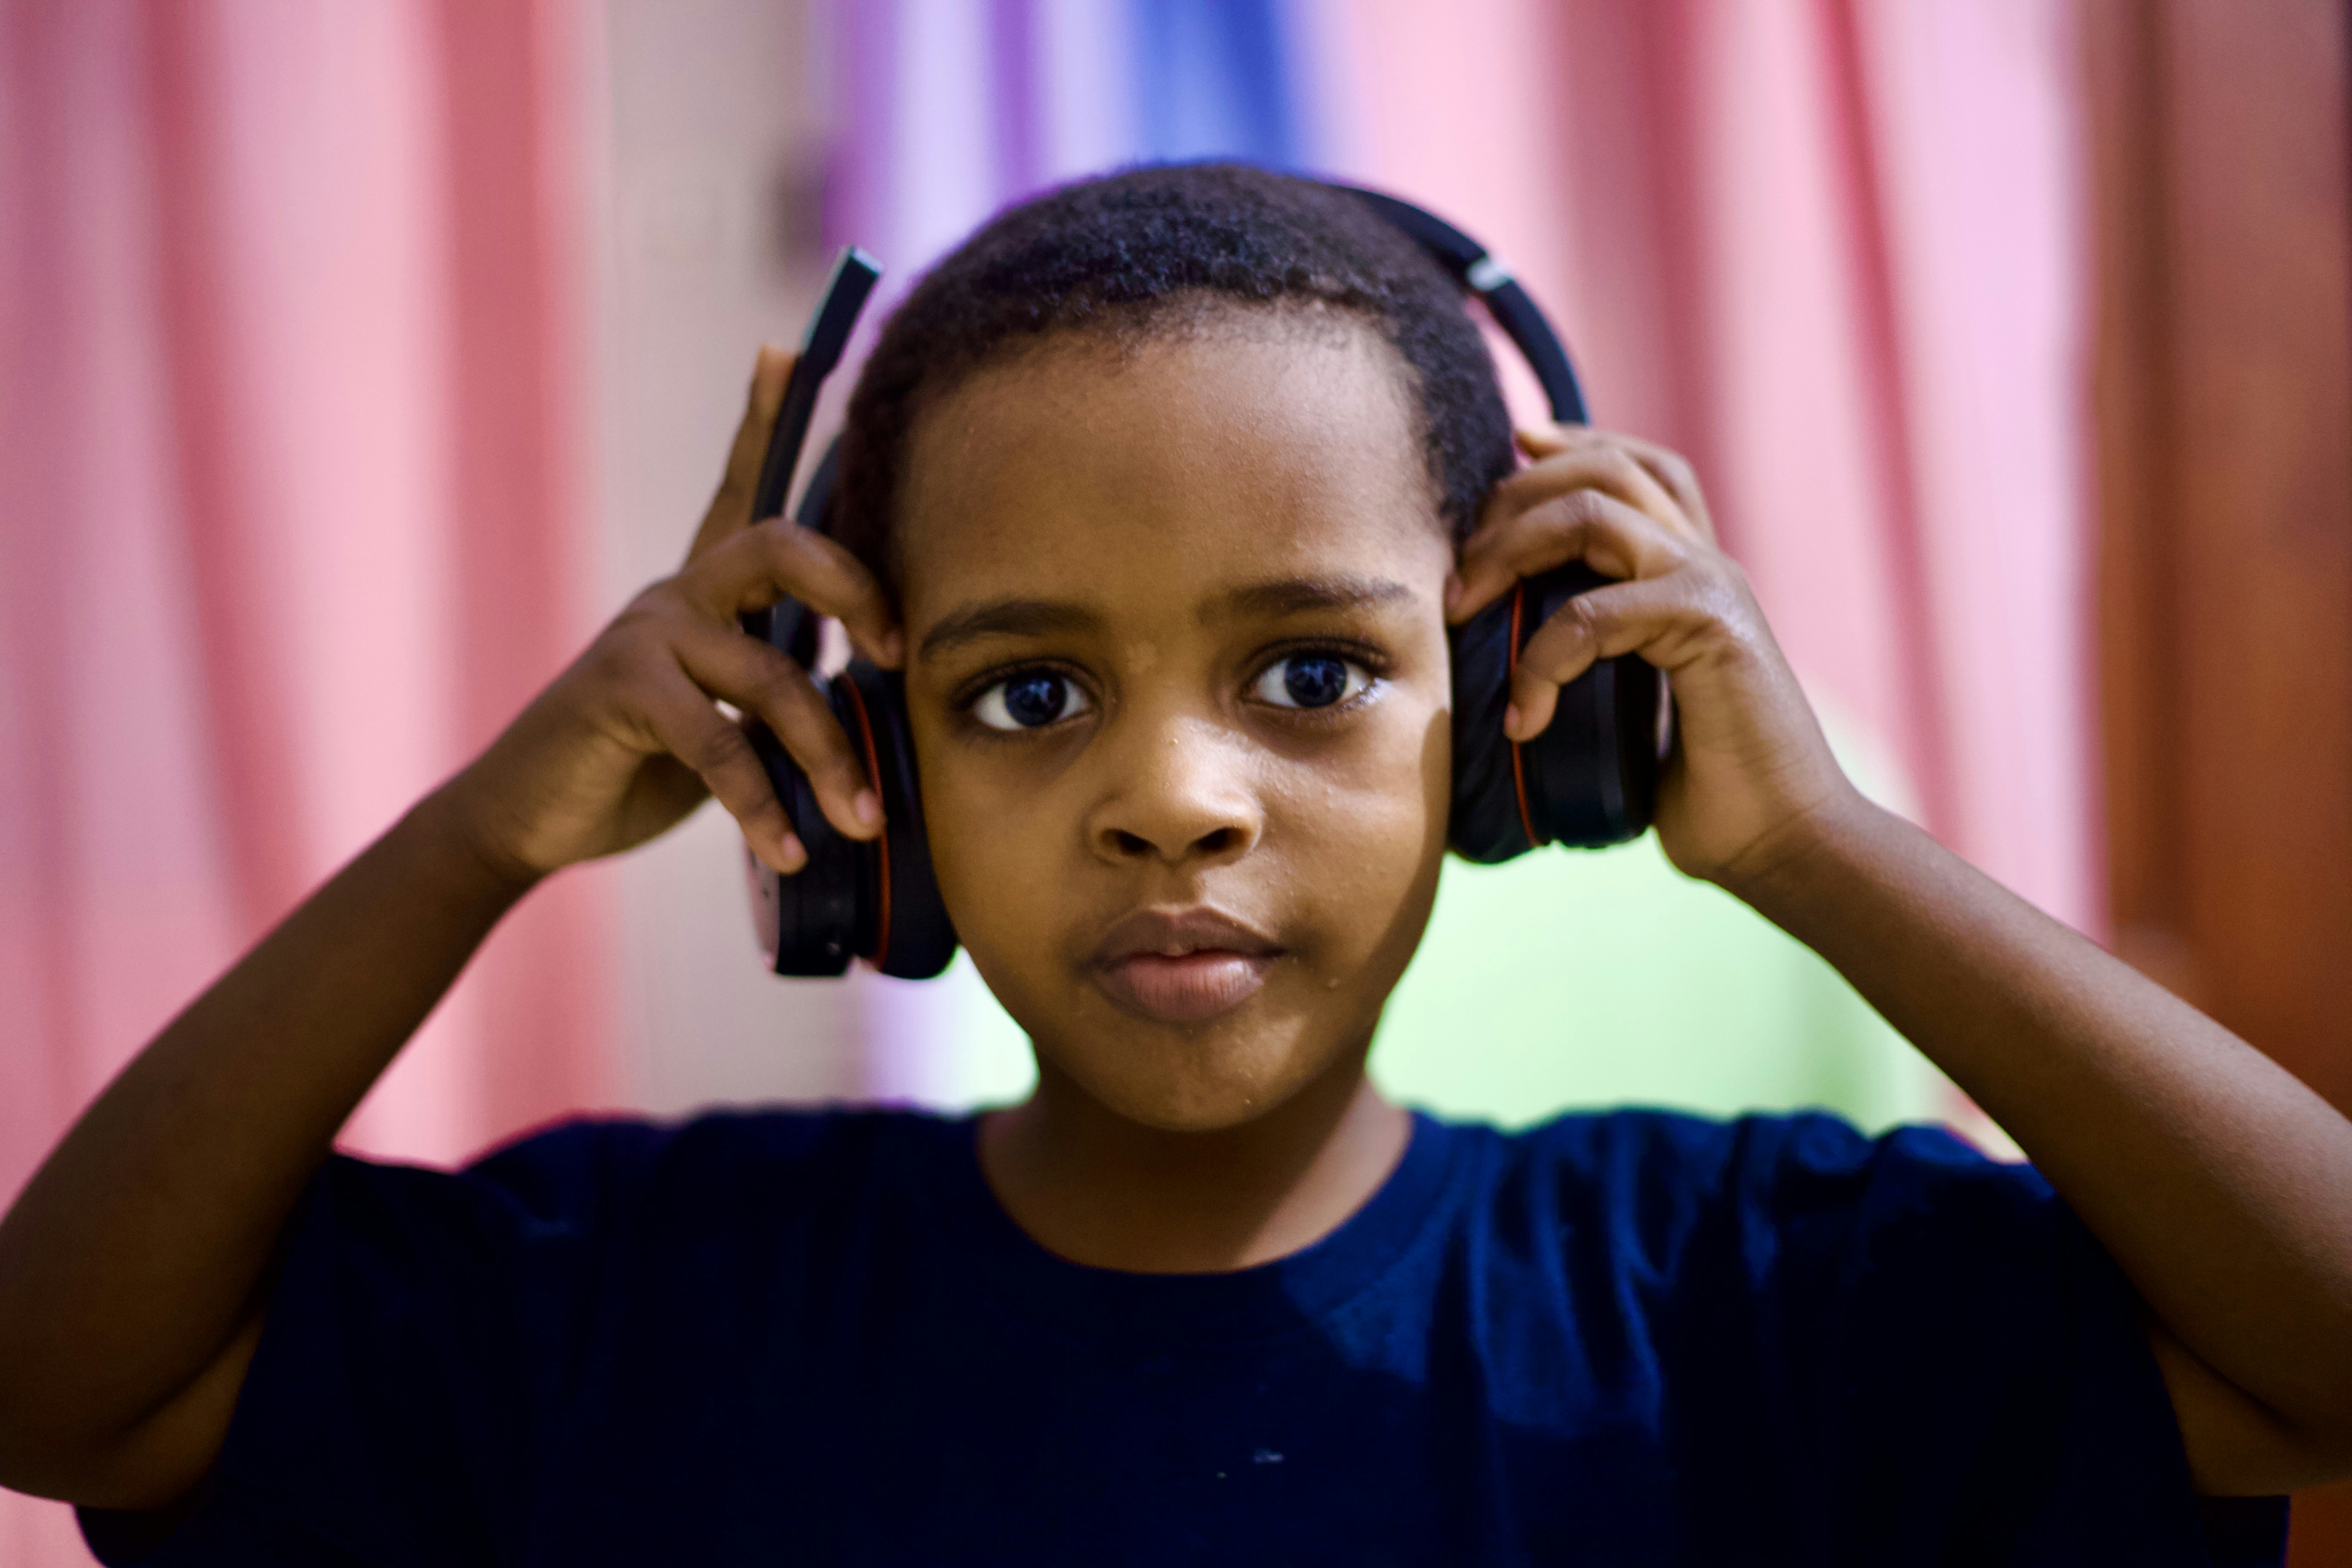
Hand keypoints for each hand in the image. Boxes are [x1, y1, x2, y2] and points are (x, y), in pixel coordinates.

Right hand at [443, 347, 902, 884]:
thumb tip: (870, 699)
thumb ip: (784, 688)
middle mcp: (680, 595)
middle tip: (896, 650)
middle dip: (853, 586)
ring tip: (861, 818)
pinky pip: (719, 739)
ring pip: (770, 668)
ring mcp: (648, 636)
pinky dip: (762, 801)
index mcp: (709, 593)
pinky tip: (787, 846)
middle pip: (778, 543)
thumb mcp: (730, 716)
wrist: (536, 817)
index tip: (791, 348)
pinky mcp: (621, 690)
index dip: (766, 416)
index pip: (744, 487)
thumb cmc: (644, 767)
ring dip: (827, 751)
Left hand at [1444, 426, 1851, 885]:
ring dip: (1512, 548)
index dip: (1567, 449)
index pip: (1633, 466)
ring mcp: (1711, 585)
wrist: (1783, 841)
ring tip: (1465, 609)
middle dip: (1514, 499)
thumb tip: (1504, 686)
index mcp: (1691, 570)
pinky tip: (1523, 718)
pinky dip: (1541, 659)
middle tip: (1459, 571)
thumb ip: (1591, 668)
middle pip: (1603, 468)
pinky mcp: (1711, 626)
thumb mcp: (1628, 711)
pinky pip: (1595, 612)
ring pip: (1595, 511)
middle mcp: (1704, 562)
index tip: (1507, 462)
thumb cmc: (1706, 791)